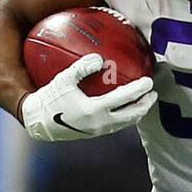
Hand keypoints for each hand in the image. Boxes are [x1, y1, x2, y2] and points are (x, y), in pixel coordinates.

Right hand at [20, 53, 156, 141]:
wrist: (37, 123)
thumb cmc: (49, 98)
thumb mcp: (63, 79)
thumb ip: (81, 67)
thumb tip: (98, 58)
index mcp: (95, 110)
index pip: (124, 99)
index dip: (139, 90)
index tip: (149, 82)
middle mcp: (100, 123)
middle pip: (131, 115)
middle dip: (145, 105)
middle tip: (153, 94)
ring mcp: (98, 130)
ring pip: (125, 123)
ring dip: (137, 113)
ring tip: (144, 103)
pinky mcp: (93, 133)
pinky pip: (116, 125)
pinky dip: (125, 117)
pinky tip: (124, 109)